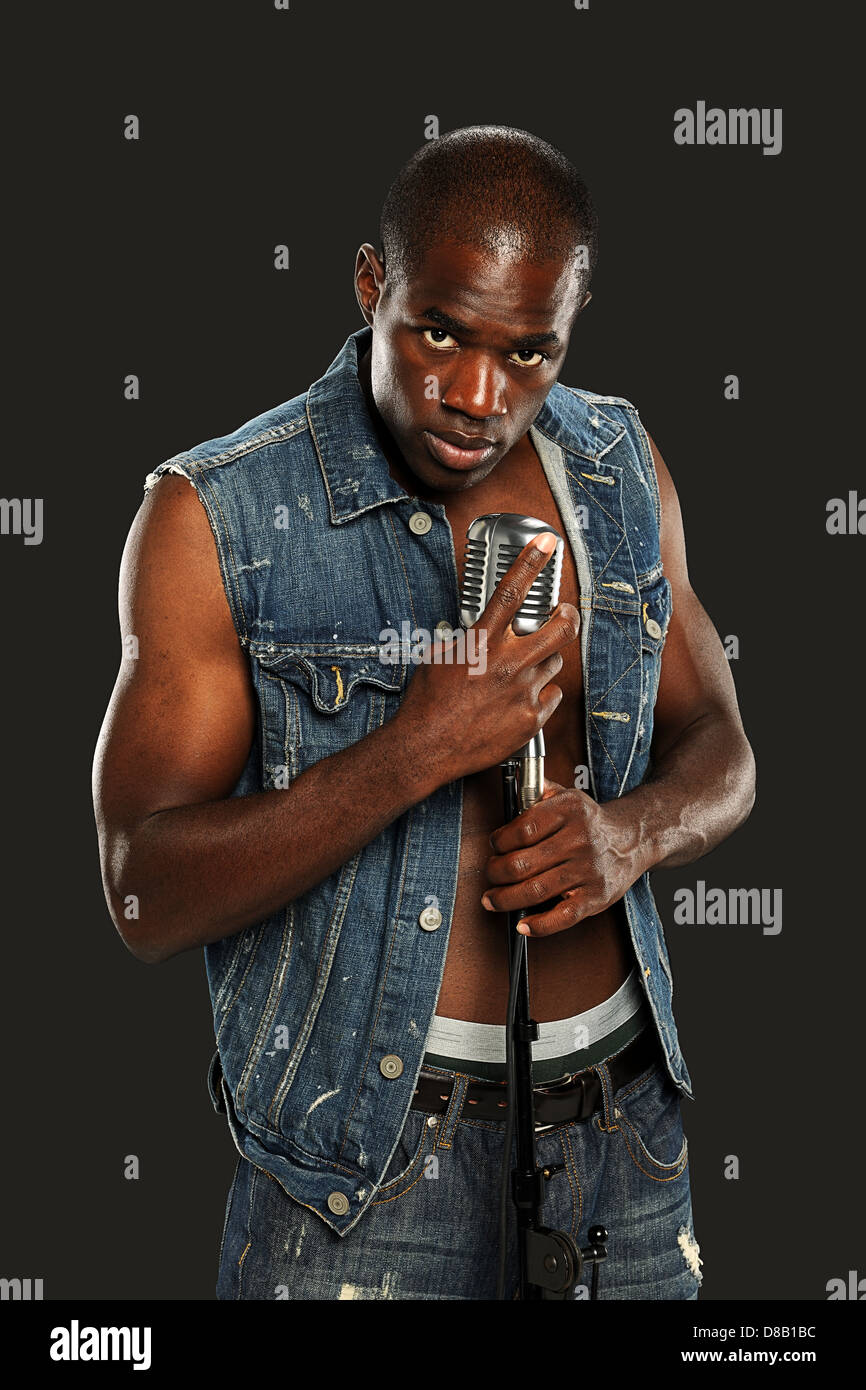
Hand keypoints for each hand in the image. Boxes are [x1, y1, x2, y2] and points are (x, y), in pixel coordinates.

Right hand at [394, 537, 579, 783]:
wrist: (426, 747)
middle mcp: (507, 664)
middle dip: (569, 617)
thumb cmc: (426, 704)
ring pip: (555, 664)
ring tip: (525, 670)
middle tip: (565, 615)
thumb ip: (464, 641)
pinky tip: (521, 701)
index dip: (532, 562)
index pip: (511, 592)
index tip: (546, 544)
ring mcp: (522, 692)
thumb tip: (473, 634)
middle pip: (560, 629)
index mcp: (482, 643)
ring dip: (545, 661)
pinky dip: (540, 695)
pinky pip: (551, 697)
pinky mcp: (530, 719)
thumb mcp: (438, 658)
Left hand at [481, 778, 645, 936]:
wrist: (631, 840)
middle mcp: (580, 840)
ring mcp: (588, 870)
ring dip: (505, 899)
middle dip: (496, 872)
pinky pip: (562, 917)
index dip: (499, 842)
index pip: (522, 830)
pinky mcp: (596, 897)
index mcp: (570, 811)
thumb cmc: (590, 822)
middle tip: (490, 873)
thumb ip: (538, 790)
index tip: (494, 847)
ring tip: (493, 899)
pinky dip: (539, 925)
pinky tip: (523, 924)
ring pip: (535, 890)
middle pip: (522, 863)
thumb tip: (512, 781)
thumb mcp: (567, 796)